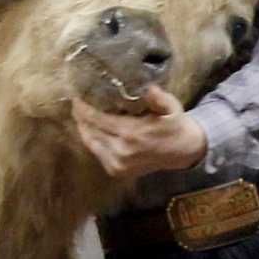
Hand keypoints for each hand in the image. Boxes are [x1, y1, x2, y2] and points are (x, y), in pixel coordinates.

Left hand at [72, 87, 207, 180]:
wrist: (183, 151)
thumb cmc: (174, 124)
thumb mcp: (171, 107)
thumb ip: (159, 97)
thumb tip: (148, 88)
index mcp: (133, 134)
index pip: (98, 119)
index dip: (84, 108)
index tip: (76, 97)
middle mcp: (122, 151)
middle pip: (90, 132)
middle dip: (80, 117)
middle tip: (76, 103)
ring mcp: (118, 164)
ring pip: (91, 143)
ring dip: (84, 128)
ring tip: (80, 114)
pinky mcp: (117, 171)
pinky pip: (97, 153)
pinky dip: (92, 140)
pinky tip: (91, 129)